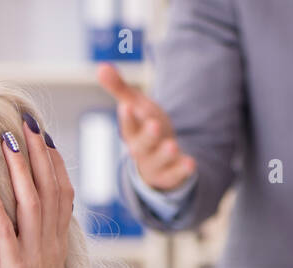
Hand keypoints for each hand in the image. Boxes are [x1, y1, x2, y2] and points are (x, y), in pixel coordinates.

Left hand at [0, 114, 72, 267]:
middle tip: (28, 122)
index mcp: (57, 248)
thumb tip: (32, 236)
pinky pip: (5, 233)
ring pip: (32, 204)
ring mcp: (34, 259)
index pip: (63, 196)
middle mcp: (50, 248)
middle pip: (51, 190)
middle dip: (39, 154)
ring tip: (8, 140)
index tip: (46, 137)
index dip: (55, 164)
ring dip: (20, 169)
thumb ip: (37, 254)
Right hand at [98, 63, 196, 190]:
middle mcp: (141, 150)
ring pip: (158, 161)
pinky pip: (175, 175)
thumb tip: (101, 67)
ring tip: (172, 146)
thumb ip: (119, 88)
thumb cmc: (145, 127)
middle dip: (148, 136)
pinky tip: (191, 163)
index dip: (127, 117)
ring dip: (165, 154)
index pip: (127, 125)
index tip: (126, 106)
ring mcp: (155, 164)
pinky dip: (182, 170)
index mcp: (132, 132)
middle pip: (142, 145)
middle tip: (154, 125)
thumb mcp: (136, 106)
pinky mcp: (170, 175)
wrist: (159, 159)